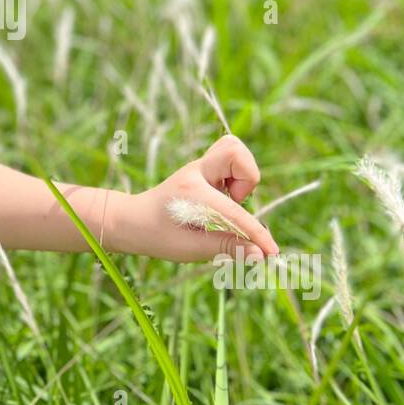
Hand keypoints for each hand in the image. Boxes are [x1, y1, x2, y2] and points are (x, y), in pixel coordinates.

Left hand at [119, 134, 278, 263]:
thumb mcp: (189, 249)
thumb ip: (226, 248)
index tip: (271, 252)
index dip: (257, 234)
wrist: (132, 220)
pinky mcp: (204, 169)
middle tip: (234, 204)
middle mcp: (196, 172)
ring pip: (234, 150)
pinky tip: (222, 200)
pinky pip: (230, 161)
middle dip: (247, 178)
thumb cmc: (157, 236)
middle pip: (234, 149)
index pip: (235, 212)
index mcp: (191, 193)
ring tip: (228, 202)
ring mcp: (200, 168)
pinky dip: (236, 178)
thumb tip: (259, 254)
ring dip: (242, 177)